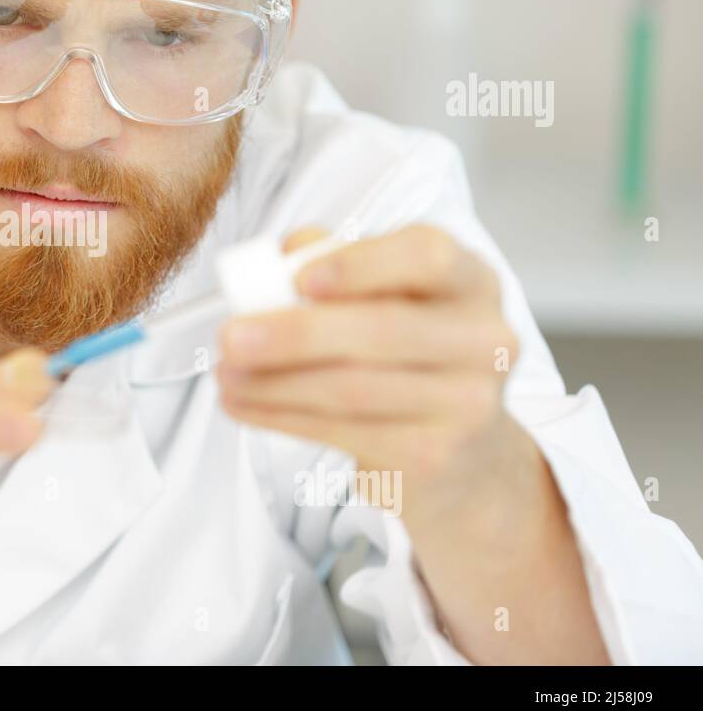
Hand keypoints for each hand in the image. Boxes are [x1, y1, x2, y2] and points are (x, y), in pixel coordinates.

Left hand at [216, 224, 521, 519]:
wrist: (465, 451)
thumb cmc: (410, 356)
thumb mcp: (389, 298)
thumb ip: (339, 264)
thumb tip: (283, 255)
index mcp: (470, 281)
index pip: (426, 256)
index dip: (360, 265)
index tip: (298, 277)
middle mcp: (484, 340)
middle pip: (381, 330)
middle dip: (293, 333)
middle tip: (230, 336)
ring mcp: (467, 403)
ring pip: (352, 388)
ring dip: (273, 382)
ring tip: (225, 373)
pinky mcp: (434, 456)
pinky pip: (342, 432)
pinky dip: (280, 417)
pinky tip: (243, 404)